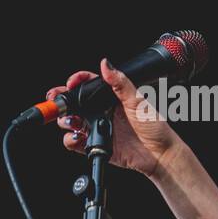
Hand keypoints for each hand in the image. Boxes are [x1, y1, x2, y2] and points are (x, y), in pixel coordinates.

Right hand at [51, 58, 180, 179]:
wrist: (161, 154)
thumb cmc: (155, 127)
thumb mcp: (137, 101)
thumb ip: (120, 83)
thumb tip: (106, 64)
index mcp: (111, 99)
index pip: (87, 85)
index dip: (76, 82)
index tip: (71, 83)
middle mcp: (102, 112)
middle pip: (74, 103)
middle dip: (61, 101)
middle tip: (57, 101)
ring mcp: (98, 128)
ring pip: (71, 122)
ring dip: (65, 120)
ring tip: (72, 121)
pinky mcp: (97, 144)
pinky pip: (76, 142)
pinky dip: (71, 140)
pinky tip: (78, 137)